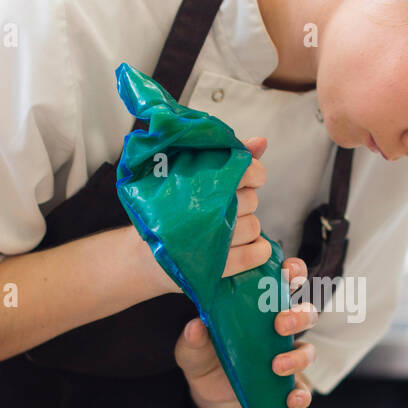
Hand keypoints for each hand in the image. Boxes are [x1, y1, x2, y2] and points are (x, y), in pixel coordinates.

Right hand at [124, 135, 271, 296]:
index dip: (254, 173)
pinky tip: (255, 245)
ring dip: (248, 225)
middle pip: (251, 201)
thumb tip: (261, 140)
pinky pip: (252, 256)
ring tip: (231, 226)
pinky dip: (259, 250)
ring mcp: (210, 242)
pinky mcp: (215, 267)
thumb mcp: (192, 175)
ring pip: (254, 227)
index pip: (245, 172)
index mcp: (199, 185)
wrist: (146, 256)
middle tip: (227, 205)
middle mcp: (205, 212)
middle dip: (245, 201)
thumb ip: (229, 156)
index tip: (250, 178)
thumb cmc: (172, 211)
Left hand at [175, 255, 318, 407]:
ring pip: (309, 351)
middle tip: (280, 324)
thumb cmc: (204, 356)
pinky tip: (291, 400)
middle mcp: (280, 330)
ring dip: (299, 356)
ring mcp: (286, 357)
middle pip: (307, 313)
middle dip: (299, 315)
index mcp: (261, 309)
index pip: (285, 283)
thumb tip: (195, 326)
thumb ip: (193, 338)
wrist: (207, 391)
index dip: (293, 273)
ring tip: (277, 365)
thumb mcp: (192, 348)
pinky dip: (301, 396)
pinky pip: (303, 390)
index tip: (289, 271)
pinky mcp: (286, 386)